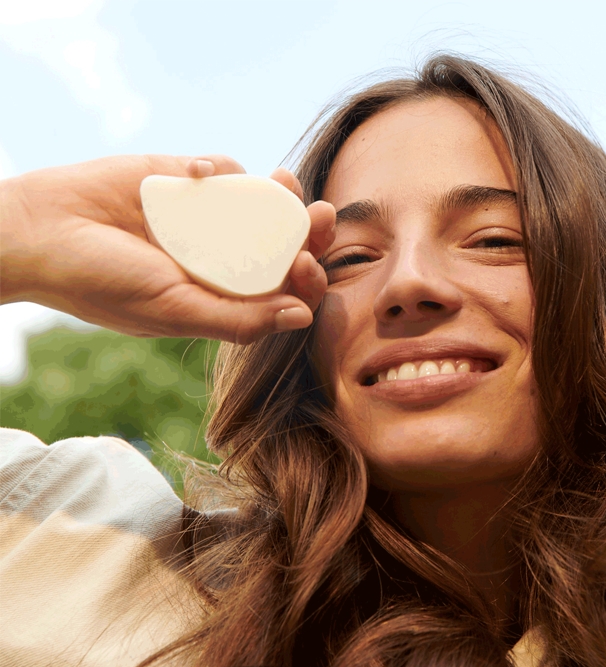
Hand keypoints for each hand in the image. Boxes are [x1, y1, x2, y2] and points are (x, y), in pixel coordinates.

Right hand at [0, 155, 334, 343]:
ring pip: (257, 203)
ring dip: (279, 193)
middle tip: (324, 216)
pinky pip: (219, 170)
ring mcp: (202, 217)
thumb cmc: (102, 283)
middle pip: (280, 244)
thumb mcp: (175, 310)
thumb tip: (302, 316)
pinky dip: (221, 168)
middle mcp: (218, 257)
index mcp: (221, 294)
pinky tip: (202, 173)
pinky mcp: (181, 179)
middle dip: (309, 231)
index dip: (305, 277)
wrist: (40, 232)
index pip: (280, 289)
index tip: (309, 264)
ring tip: (286, 183)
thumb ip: (239, 319)